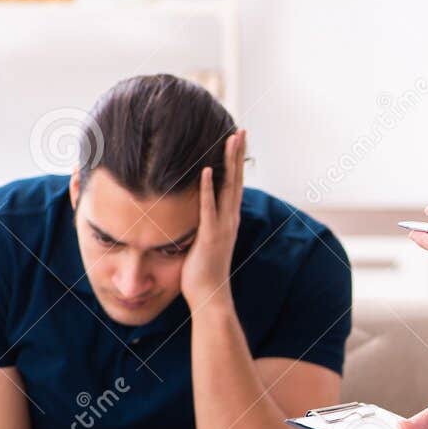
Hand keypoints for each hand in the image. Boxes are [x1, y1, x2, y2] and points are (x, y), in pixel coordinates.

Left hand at [180, 129, 246, 311]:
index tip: (236, 142)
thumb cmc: (202, 273)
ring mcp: (222, 226)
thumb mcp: (202, 242)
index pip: (233, 185)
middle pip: (236, 180)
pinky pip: (208, 207)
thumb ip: (199, 225)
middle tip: (241, 131)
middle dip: (238, 154)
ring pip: (228, 188)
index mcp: (228, 219)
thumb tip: (186, 214)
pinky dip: (207, 188)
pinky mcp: (210, 235)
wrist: (210, 297)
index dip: (235, 163)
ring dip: (229, 163)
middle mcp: (230, 219)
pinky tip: (205, 169)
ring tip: (231, 140)